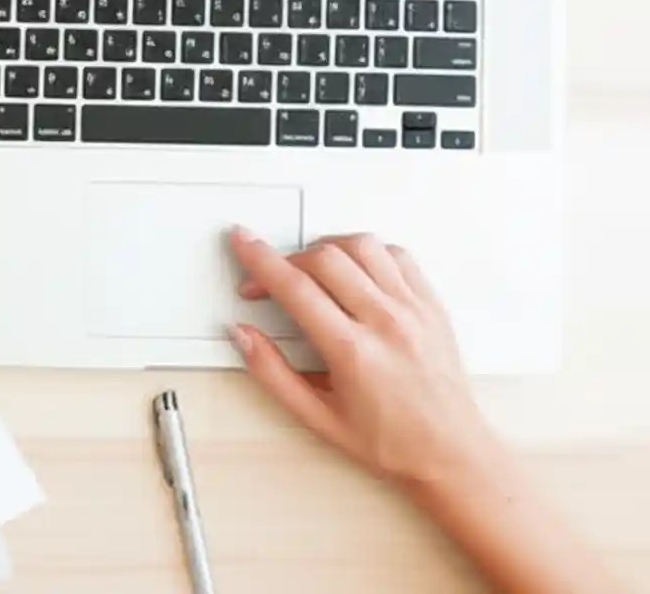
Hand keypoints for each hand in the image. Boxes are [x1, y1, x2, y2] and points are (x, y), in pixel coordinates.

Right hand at [228, 229, 624, 592]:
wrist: (451, 452)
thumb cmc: (390, 442)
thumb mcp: (317, 418)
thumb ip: (273, 373)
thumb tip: (244, 335)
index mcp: (353, 352)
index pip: (295, 288)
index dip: (260, 260)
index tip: (243, 242)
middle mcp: (386, 323)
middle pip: (325, 258)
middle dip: (287, 258)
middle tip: (272, 279)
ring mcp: (414, 309)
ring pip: (362, 246)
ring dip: (327, 250)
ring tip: (312, 271)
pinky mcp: (432, 304)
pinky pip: (397, 255)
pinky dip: (368, 253)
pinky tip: (355, 272)